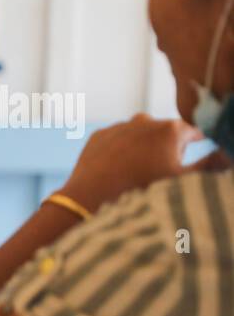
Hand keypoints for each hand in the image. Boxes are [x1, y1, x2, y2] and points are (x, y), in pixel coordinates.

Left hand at [61, 114, 204, 212]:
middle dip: (166, 148)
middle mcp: (146, 120)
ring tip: (135, 172)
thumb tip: (227, 155)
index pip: (192, 133)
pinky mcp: (100, 134)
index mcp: (172, 129)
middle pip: (165, 133)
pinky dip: (118, 151)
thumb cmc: (142, 188)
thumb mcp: (182, 180)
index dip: (194, 145)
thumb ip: (209, 165)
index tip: (190, 153)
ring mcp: (120, 126)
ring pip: (139, 136)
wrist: (94, 194)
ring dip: (141, 149)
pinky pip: (115, 141)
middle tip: (158, 172)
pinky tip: (115, 169)